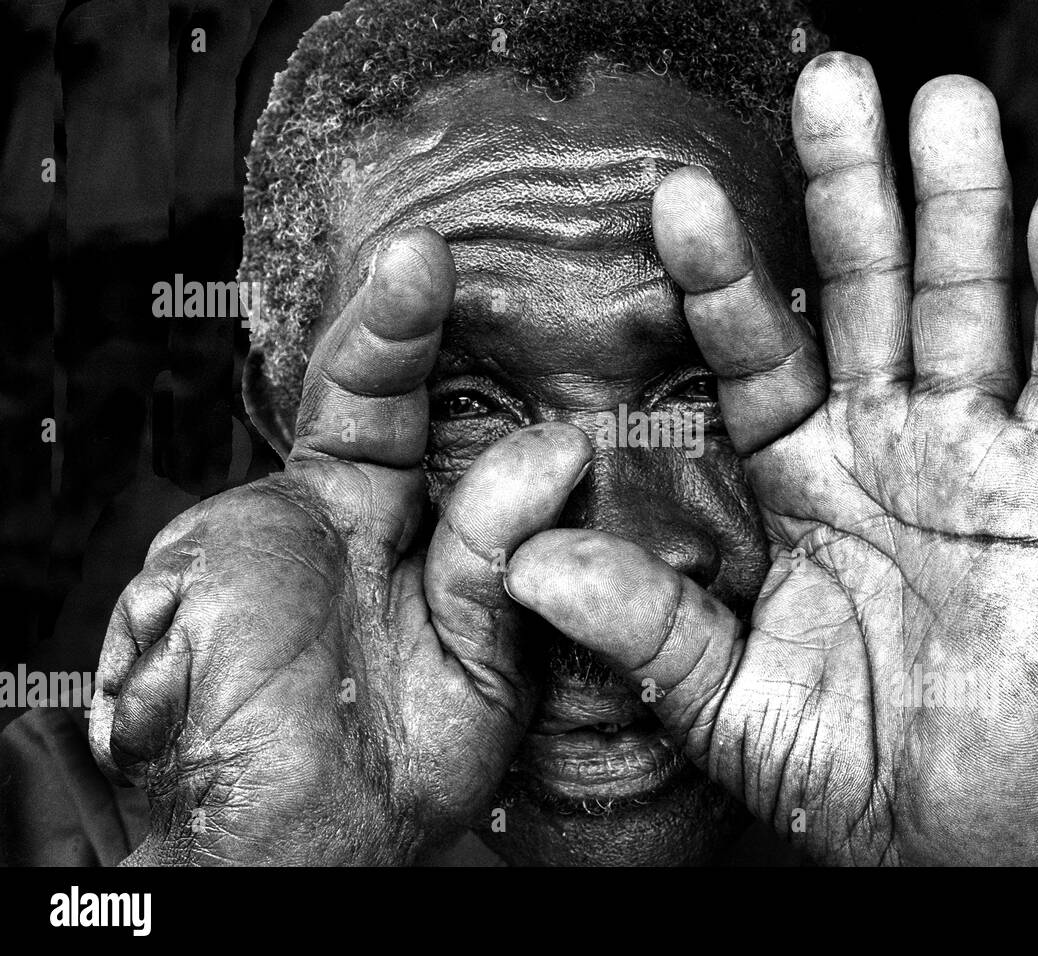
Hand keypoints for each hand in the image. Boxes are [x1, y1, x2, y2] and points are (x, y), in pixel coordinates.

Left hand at [90, 229, 590, 863]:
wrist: (264, 823)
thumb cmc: (212, 696)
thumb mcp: (203, 560)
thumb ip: (287, 497)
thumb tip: (375, 468)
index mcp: (322, 500)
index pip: (362, 390)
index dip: (387, 324)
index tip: (418, 257)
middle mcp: (398, 528)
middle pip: (449, 422)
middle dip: (471, 351)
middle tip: (493, 289)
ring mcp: (455, 584)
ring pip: (499, 501)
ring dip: (522, 471)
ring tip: (556, 446)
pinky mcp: (502, 646)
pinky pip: (513, 584)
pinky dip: (527, 541)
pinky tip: (553, 494)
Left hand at [503, 54, 1037, 865]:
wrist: (949, 829)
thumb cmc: (833, 761)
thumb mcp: (718, 693)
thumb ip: (640, 621)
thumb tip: (529, 560)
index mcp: (797, 474)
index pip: (755, 353)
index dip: (722, 278)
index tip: (676, 197)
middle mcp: (883, 444)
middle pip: (863, 293)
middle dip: (846, 191)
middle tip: (829, 81)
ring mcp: (975, 457)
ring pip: (967, 306)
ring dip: (958, 205)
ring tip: (945, 100)